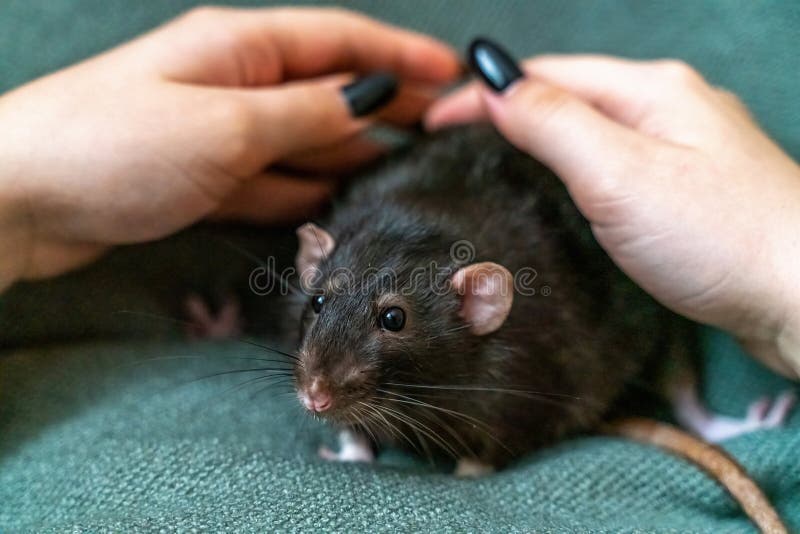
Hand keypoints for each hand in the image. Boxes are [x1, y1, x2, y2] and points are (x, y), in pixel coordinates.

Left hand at [0, 7, 458, 285]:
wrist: (17, 200)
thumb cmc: (111, 147)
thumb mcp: (226, 127)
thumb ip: (304, 114)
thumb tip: (371, 98)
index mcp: (240, 49)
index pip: (340, 41)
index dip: (402, 54)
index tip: (453, 71)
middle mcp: (233, 84)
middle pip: (327, 90)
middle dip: (387, 106)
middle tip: (444, 129)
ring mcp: (217, 133)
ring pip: (303, 139)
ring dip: (352, 152)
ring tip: (406, 169)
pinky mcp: (201, 178)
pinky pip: (271, 180)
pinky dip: (306, 189)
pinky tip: (339, 200)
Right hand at [427, 52, 799, 377]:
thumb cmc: (719, 237)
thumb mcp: (618, 173)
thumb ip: (553, 123)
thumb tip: (496, 84)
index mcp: (652, 90)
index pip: (546, 76)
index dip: (484, 93)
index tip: (432, 120)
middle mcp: (673, 107)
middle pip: (572, 94)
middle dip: (510, 108)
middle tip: (457, 135)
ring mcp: (688, 148)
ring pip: (596, 128)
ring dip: (542, 134)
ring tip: (498, 152)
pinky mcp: (695, 191)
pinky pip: (618, 161)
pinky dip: (577, 165)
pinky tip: (569, 186)